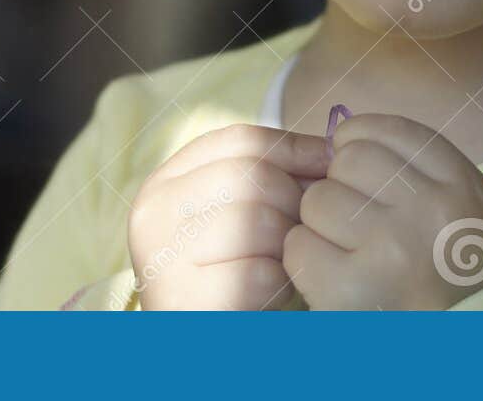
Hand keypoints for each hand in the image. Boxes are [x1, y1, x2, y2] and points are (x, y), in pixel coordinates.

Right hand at [127, 124, 329, 309]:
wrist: (203, 343)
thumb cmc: (232, 274)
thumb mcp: (245, 215)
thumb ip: (274, 177)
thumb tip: (329, 149)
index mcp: (166, 181)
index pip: (239, 139)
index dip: (291, 147)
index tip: (327, 161)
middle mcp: (152, 212)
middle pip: (250, 176)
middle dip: (294, 201)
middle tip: (308, 229)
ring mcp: (161, 256)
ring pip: (256, 222)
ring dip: (288, 247)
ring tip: (286, 264)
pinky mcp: (182, 300)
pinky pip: (258, 275)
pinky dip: (279, 287)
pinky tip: (271, 296)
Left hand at [283, 113, 482, 309]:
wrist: (454, 340)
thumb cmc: (443, 271)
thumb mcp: (458, 207)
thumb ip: (414, 166)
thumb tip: (340, 135)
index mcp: (463, 186)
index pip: (390, 130)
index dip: (358, 140)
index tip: (356, 166)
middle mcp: (433, 211)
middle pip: (348, 161)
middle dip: (339, 185)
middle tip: (354, 219)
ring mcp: (393, 249)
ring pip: (318, 200)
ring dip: (319, 224)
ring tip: (345, 250)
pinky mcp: (353, 289)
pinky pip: (299, 246)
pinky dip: (305, 261)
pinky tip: (330, 276)